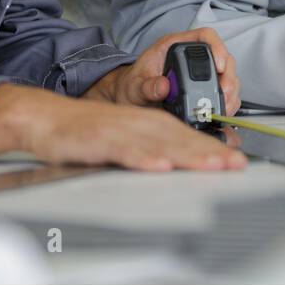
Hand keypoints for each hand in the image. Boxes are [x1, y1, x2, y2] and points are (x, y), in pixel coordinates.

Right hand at [0, 83, 247, 171]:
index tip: (236, 162)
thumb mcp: (128, 135)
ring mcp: (121, 131)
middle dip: (209, 152)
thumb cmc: (89, 131)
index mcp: (148, 122)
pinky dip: (143, 158)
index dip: (212, 149)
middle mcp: (139, 123)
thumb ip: (154, 145)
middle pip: (180, 138)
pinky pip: (125, 150)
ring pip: (158, 143)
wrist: (48, 119)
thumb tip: (183, 161)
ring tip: (210, 165)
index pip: (187, 136)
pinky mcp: (100, 140)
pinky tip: (159, 166)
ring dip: (186, 155)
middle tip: (234, 164)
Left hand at [84, 28, 241, 115]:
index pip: (205, 36)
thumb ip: (147, 86)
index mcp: (176, 46)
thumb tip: (164, 86)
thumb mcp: (135, 86)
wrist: (130, 98)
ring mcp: (201, 73)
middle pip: (223, 57)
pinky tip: (223, 110)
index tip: (219, 65)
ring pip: (228, 75)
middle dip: (228, 75)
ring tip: (225, 105)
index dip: (217, 47)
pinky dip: (228, 101)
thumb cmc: (132, 85)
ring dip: (231, 90)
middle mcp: (192, 57)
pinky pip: (225, 92)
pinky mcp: (204, 89)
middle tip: (225, 91)